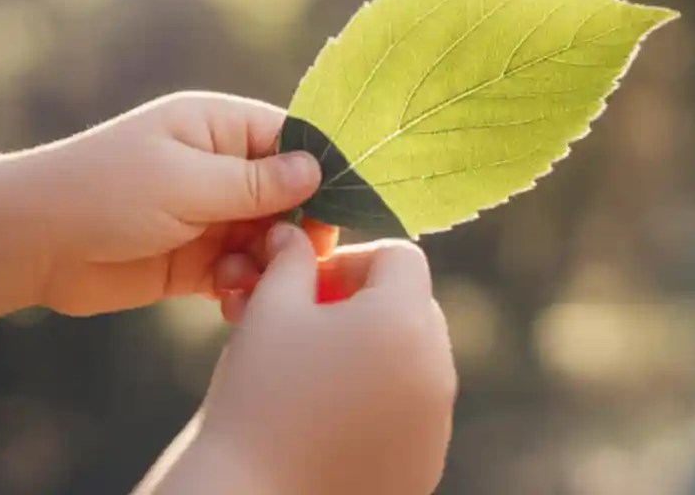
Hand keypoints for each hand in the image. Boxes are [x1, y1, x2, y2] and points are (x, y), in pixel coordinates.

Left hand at [8, 92, 335, 315]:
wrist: (32, 242)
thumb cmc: (105, 192)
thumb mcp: (187, 181)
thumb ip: (256, 183)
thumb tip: (318, 170)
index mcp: (219, 127)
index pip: (293, 141)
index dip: (320, 173)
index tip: (335, 211)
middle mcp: (221, 168)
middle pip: (290, 197)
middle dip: (296, 229)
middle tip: (288, 259)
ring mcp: (210, 215)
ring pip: (270, 240)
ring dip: (267, 264)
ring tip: (239, 279)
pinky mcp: (196, 262)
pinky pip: (242, 274)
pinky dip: (245, 289)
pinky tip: (227, 301)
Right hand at [183, 224, 456, 494]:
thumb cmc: (257, 396)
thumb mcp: (269, 310)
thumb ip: (291, 261)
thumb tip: (293, 233)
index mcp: (404, 321)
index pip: (401, 257)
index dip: (354, 260)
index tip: (312, 285)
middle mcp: (436, 368)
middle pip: (414, 306)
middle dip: (366, 303)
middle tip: (311, 322)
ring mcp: (438, 421)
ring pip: (415, 358)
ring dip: (375, 350)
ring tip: (317, 370)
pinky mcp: (427, 462)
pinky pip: (415, 409)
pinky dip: (382, 399)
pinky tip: (331, 416)